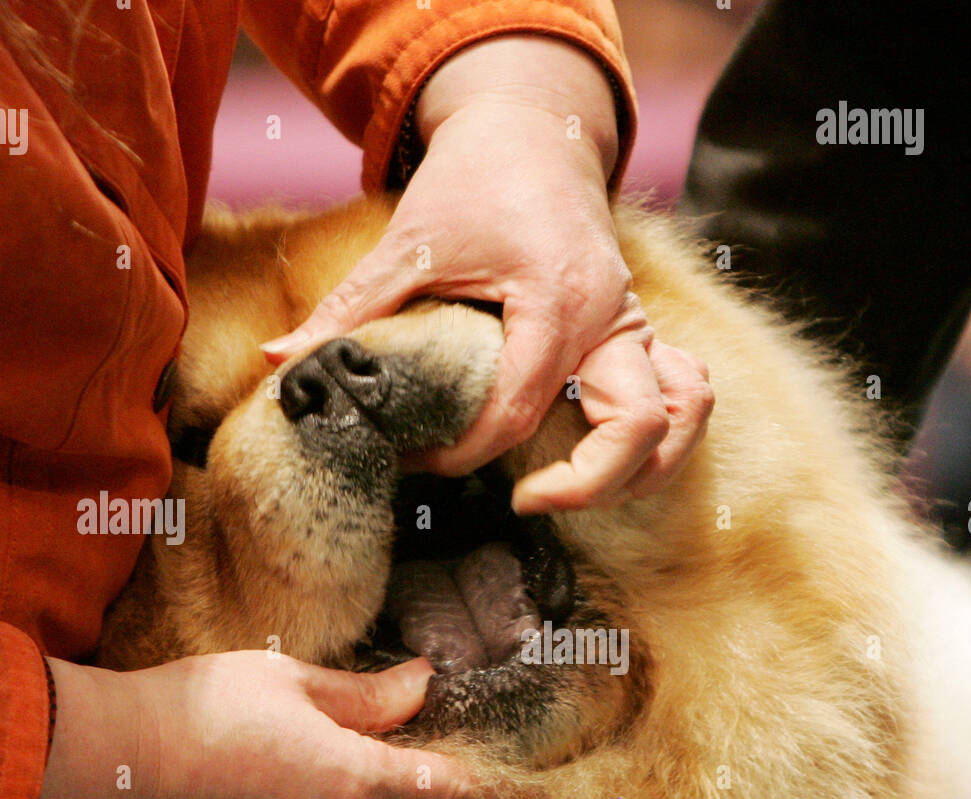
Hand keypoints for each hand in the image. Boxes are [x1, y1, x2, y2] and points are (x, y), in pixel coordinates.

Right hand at [11, 652, 499, 798]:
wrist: (118, 770)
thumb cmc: (206, 708)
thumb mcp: (292, 682)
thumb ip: (365, 694)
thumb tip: (421, 684)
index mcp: (359, 782)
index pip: (451, 793)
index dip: (499, 795)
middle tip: (423, 779)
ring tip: (344, 779)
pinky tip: (289, 797)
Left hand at [261, 36, 713, 514]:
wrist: (533, 127)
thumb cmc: (474, 181)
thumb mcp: (409, 245)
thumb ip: (351, 312)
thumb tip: (283, 363)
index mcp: (555, 301)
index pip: (518, 413)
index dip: (463, 453)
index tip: (419, 459)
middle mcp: (611, 319)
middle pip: (632, 432)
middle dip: (579, 486)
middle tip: (518, 499)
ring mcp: (637, 326)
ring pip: (680, 420)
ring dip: (639, 472)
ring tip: (572, 492)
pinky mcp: (641, 331)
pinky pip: (688, 394)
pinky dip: (669, 433)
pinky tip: (622, 458)